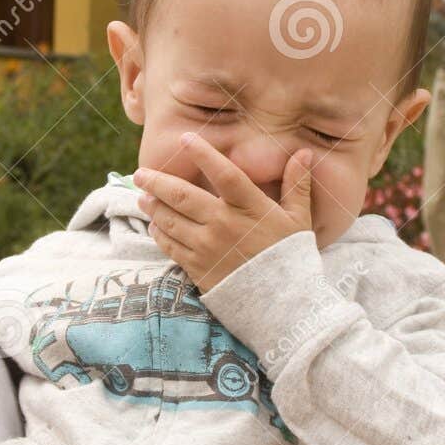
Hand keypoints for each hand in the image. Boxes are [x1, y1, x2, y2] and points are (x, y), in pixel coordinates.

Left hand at [133, 133, 314, 291]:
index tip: (185, 138)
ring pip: (170, 220)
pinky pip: (170, 246)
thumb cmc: (292, 259)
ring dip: (153, 207)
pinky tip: (155, 226)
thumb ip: (297, 184)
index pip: (223, 173)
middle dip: (157, 182)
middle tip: (140, 174)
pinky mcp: (198, 268)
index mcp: (250, 208)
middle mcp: (224, 224)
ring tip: (142, 197)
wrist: (283, 306)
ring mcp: (208, 247)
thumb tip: (305, 151)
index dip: (203, 153)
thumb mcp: (299, 219)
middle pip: (182, 196)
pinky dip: (159, 233)